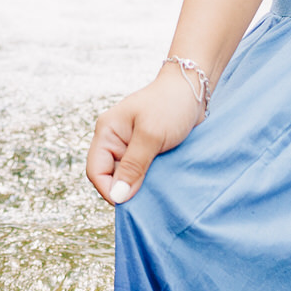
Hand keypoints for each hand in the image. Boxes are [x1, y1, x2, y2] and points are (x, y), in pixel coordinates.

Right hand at [86, 69, 204, 205]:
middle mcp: (114, 140)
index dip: (109, 190)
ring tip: (156, 187)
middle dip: (126, 189)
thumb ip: (133, 166)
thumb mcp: (152, 135)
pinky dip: (149, 179)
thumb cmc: (171, 104)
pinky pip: (141, 172)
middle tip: (147, 196)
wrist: (194, 87)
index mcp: (107, 132)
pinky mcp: (146, 150)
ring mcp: (130, 145)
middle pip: (110, 177)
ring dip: (139, 185)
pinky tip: (161, 182)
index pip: (96, 171)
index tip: (129, 203)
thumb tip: (118, 196)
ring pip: (127, 177)